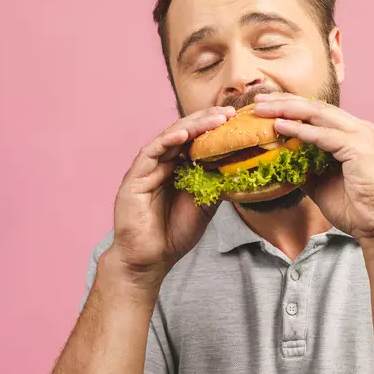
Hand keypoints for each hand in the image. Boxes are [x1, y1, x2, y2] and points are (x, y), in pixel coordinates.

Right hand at [106, 106, 236, 285]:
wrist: (151, 260)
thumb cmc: (174, 234)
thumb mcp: (205, 205)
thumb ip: (216, 183)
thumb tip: (239, 165)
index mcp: (176, 168)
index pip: (196, 141)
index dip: (214, 129)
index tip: (237, 121)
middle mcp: (161, 164)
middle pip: (184, 133)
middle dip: (206, 121)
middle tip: (229, 113)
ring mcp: (146, 168)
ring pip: (169, 138)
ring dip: (192, 127)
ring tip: (214, 119)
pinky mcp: (134, 177)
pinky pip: (151, 153)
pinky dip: (167, 141)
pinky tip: (185, 136)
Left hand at [254, 93, 373, 243]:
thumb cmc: (356, 208)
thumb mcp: (321, 182)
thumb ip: (304, 166)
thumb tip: (279, 160)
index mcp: (353, 134)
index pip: (318, 113)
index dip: (290, 107)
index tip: (265, 107)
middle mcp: (359, 128)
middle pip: (316, 107)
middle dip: (284, 101)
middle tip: (258, 100)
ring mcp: (362, 135)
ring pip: (318, 114)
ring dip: (287, 110)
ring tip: (263, 109)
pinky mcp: (359, 147)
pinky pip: (324, 135)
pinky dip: (300, 130)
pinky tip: (280, 127)